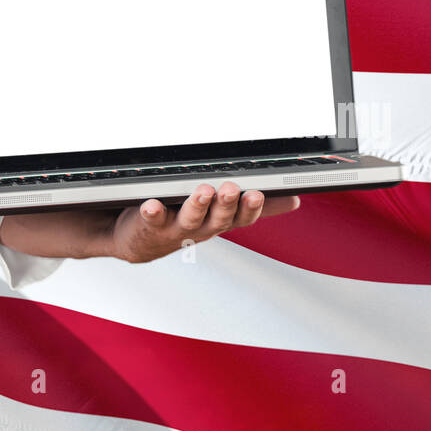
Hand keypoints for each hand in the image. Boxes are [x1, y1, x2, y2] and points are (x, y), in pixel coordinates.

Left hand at [0, 181, 300, 261]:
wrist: (135, 241)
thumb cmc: (179, 221)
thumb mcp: (219, 215)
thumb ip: (252, 207)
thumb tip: (295, 201)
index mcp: (217, 223)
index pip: (242, 218)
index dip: (252, 209)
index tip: (259, 194)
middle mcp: (198, 229)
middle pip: (218, 220)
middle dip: (226, 205)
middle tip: (232, 189)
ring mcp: (171, 231)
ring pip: (189, 221)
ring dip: (197, 207)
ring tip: (203, 190)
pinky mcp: (146, 227)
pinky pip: (151, 220)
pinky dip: (153, 213)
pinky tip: (153, 203)